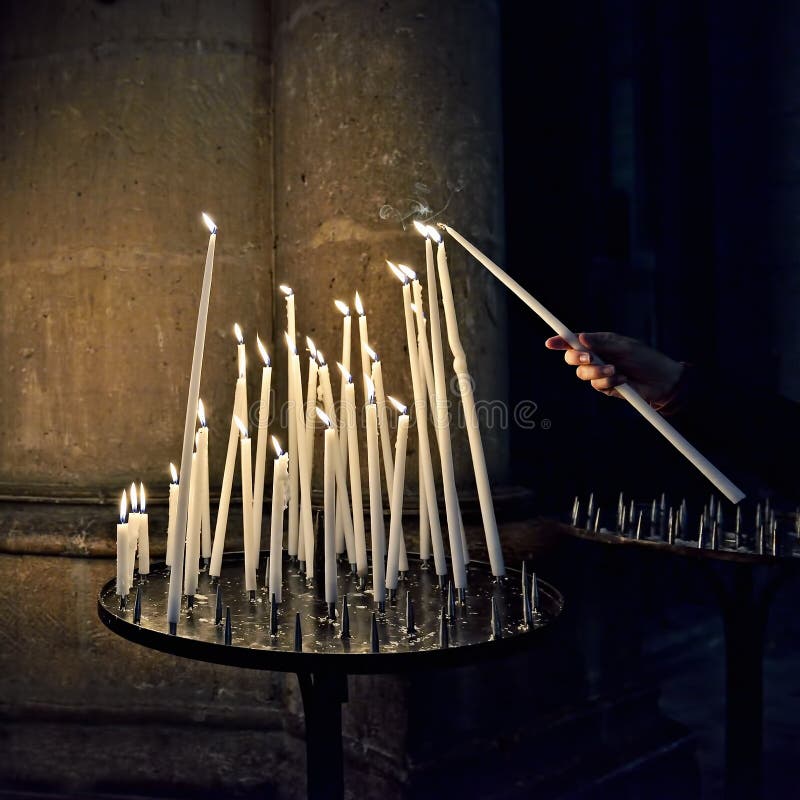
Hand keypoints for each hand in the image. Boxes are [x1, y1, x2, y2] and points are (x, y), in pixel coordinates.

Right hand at [545, 332, 683, 404]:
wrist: (663, 381)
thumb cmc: (646, 358)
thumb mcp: (624, 346)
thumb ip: (600, 343)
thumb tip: (579, 338)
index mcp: (599, 343)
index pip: (575, 341)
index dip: (561, 341)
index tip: (550, 343)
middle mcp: (596, 357)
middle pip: (572, 358)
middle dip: (577, 358)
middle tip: (589, 358)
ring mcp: (600, 373)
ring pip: (583, 374)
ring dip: (598, 372)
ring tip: (615, 370)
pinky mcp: (606, 387)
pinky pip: (597, 385)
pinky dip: (609, 382)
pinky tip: (623, 380)